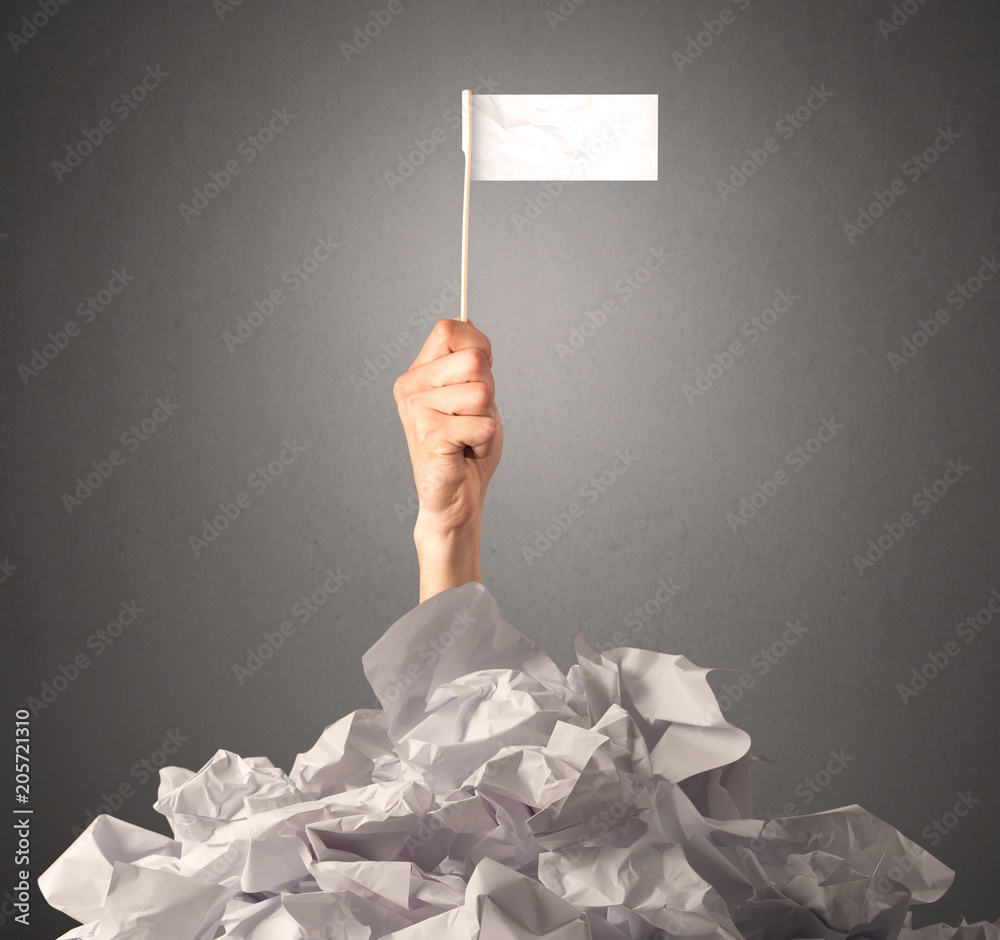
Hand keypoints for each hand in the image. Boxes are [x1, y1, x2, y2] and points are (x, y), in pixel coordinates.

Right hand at [393, 318, 502, 599]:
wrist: (458, 498)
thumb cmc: (468, 446)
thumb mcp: (476, 394)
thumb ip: (472, 359)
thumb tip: (468, 322)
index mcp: (417, 372)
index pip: (451, 329)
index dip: (479, 351)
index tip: (477, 380)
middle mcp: (409, 387)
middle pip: (473, 361)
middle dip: (487, 393)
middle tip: (470, 419)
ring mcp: (416, 410)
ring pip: (481, 393)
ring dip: (486, 420)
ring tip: (467, 437)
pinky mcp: (429, 434)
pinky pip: (484, 423)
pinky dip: (485, 441)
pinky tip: (465, 452)